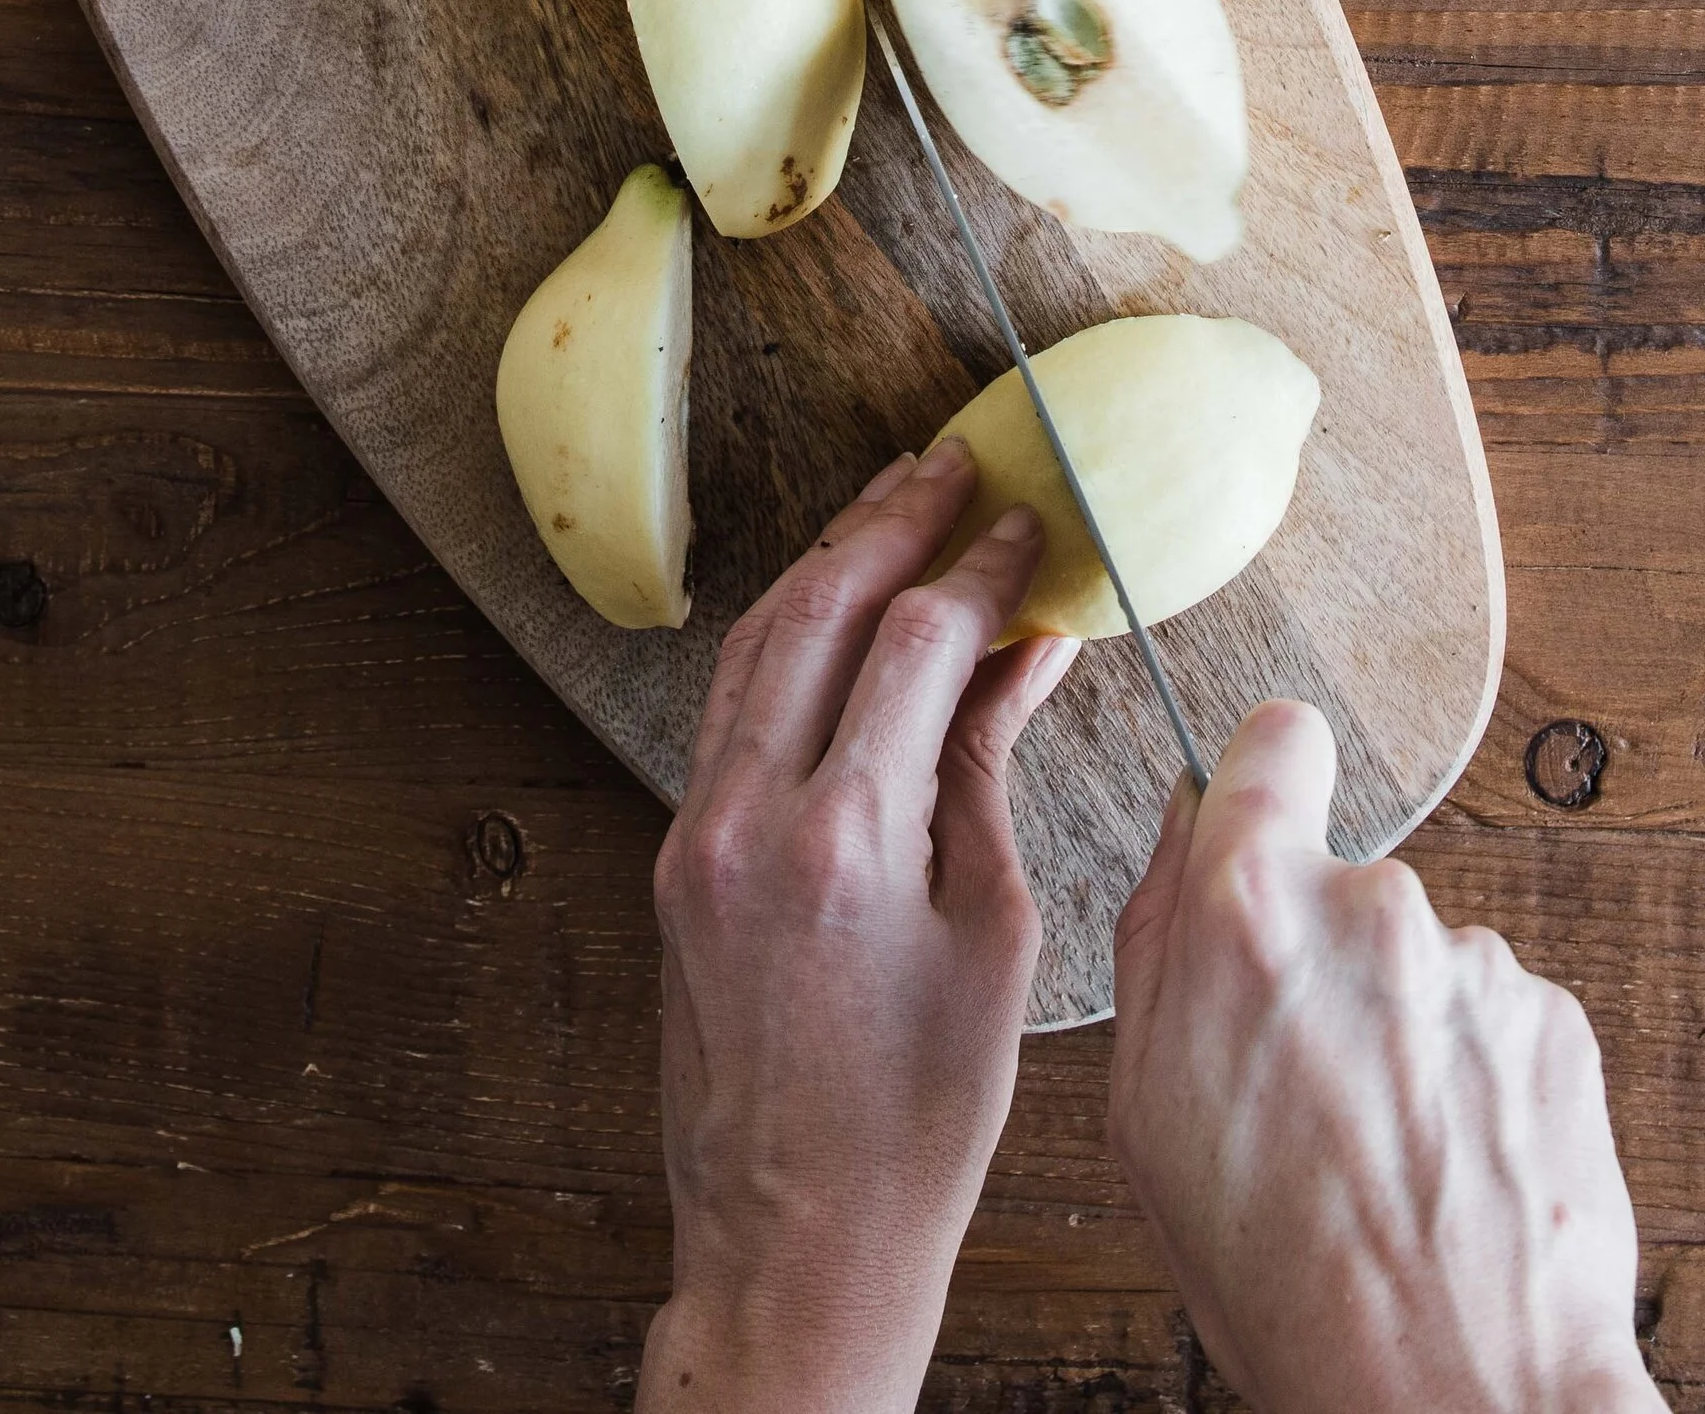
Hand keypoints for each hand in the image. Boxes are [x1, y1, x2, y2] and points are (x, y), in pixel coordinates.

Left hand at [639, 438, 1077, 1412]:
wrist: (798, 1243)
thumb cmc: (918, 1120)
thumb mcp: (993, 935)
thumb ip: (988, 770)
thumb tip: (1020, 651)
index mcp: (843, 843)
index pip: (913, 642)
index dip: (977, 569)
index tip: (1026, 526)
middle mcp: (747, 818)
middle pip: (817, 609)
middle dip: (891, 522)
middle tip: (953, 462)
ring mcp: (696, 833)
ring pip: (757, 643)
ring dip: (828, 561)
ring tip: (895, 503)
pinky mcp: (678, 857)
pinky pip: (731, 706)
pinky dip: (790, 637)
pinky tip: (838, 606)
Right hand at [1111, 701, 1660, 1413]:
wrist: (1457, 1394)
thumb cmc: (1284, 1279)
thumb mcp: (1147, 1113)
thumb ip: (1158, 938)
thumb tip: (1184, 827)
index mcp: (1250, 915)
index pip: (1273, 742)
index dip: (1266, 782)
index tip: (1265, 825)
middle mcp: (1372, 908)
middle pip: (1340, 882)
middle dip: (1323, 958)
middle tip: (1309, 1088)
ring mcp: (1477, 964)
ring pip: (1420, 962)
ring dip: (1403, 1028)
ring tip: (1386, 1156)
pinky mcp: (1556, 1020)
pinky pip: (1494, 1019)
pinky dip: (1474, 1077)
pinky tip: (1451, 1169)